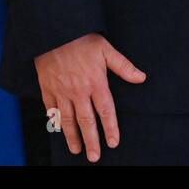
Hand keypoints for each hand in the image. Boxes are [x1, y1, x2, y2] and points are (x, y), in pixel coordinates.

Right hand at [35, 33, 145, 161]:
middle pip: (86, 121)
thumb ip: (124, 66)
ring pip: (67, 120)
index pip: (105, 111)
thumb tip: (142, 78)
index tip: (114, 142)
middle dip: (92, 141)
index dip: (111, 128)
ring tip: (77, 150)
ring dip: (73, 137)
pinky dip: (55, 123)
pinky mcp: (47, 90)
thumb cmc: (83, 40)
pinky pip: (51, 111)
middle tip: (95, 156)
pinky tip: (59, 131)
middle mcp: (78, 91)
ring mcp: (61, 92)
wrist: (54, 32)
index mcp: (95, 83)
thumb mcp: (107, 50)